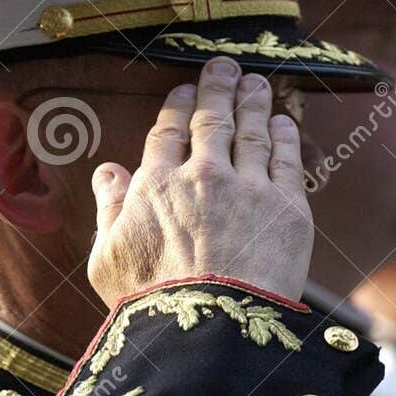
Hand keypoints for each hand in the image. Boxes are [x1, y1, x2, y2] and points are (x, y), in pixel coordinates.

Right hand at [87, 57, 313, 305]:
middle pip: (212, 119)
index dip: (177, 106)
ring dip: (254, 102)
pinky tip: (283, 121)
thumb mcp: (108, 259)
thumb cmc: (152, 304)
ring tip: (257, 83)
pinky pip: (287, 159)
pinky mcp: (287, 206)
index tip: (184, 90)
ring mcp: (248, 187)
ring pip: (252, 132)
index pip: (168, 132)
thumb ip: (108, 209)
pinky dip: (285, 135)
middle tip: (226, 66)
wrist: (211, 329)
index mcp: (155, 185)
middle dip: (218, 87)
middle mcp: (202, 175)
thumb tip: (107, 171)